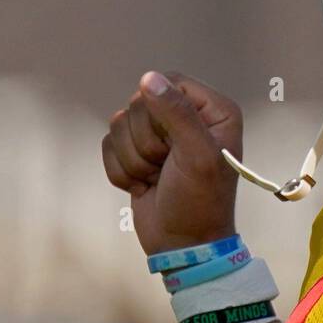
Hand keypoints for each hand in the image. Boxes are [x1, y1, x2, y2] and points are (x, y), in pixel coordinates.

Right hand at [101, 71, 242, 256]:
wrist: (183, 244)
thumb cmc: (200, 201)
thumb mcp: (197, 156)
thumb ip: (177, 114)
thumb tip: (149, 78)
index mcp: (214, 111)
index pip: (169, 83)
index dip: (161, 111)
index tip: (173, 142)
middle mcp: (188, 117)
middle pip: (141, 102)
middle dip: (146, 142)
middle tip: (168, 166)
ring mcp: (160, 135)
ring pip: (120, 123)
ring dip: (134, 159)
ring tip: (158, 177)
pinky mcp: (136, 152)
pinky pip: (108, 145)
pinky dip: (121, 170)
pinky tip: (144, 185)